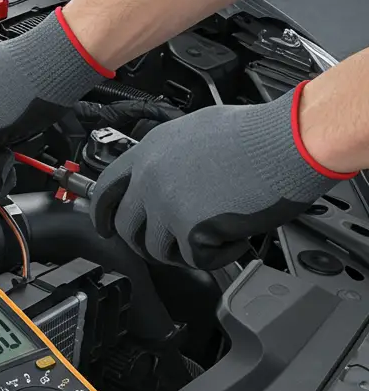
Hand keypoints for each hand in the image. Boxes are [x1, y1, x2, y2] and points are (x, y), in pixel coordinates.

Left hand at [90, 83, 353, 268]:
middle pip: (128, 228)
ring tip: (212, 239)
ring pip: (158, 249)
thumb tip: (166, 175)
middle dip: (146, 243)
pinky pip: (195, 259)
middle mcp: (150, 178)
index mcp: (149, 151)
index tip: (104, 229)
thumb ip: (170, 156)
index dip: (102, 214)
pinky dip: (218, 255)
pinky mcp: (191, 228)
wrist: (288, 141)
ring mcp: (167, 204)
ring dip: (184, 251)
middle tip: (170, 247)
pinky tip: (235, 239)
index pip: (106, 189)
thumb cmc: (258, 132)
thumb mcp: (196, 130)